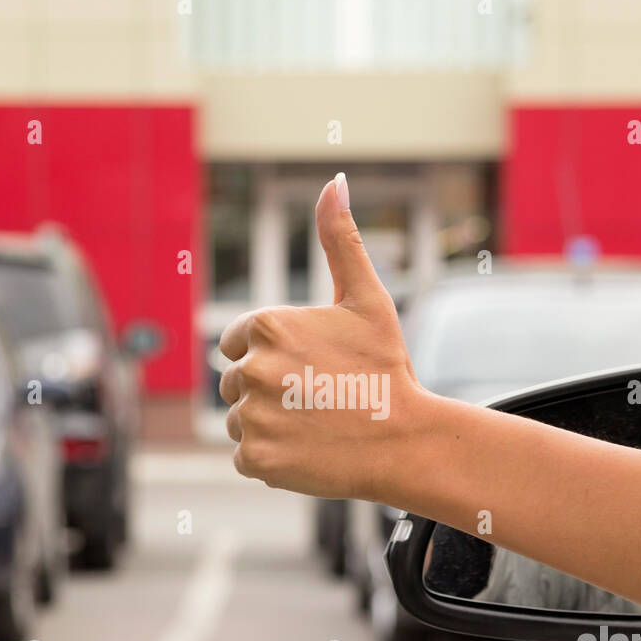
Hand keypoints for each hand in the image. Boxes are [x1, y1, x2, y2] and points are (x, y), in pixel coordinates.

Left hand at [219, 173, 429, 498]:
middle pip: (234, 383)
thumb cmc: (385, 368)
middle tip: (316, 400)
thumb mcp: (365, 299)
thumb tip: (334, 182)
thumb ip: (340, 240)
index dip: (272, 356)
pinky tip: (308, 450)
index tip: (308, 369)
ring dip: (269, 426)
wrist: (406, 441)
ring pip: (239, 420)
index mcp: (267, 326)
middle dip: (267, 391)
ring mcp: (251, 416)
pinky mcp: (255, 458)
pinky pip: (245, 456)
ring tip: (314, 426)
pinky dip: (271, 458)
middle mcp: (250, 369)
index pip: (237, 342)